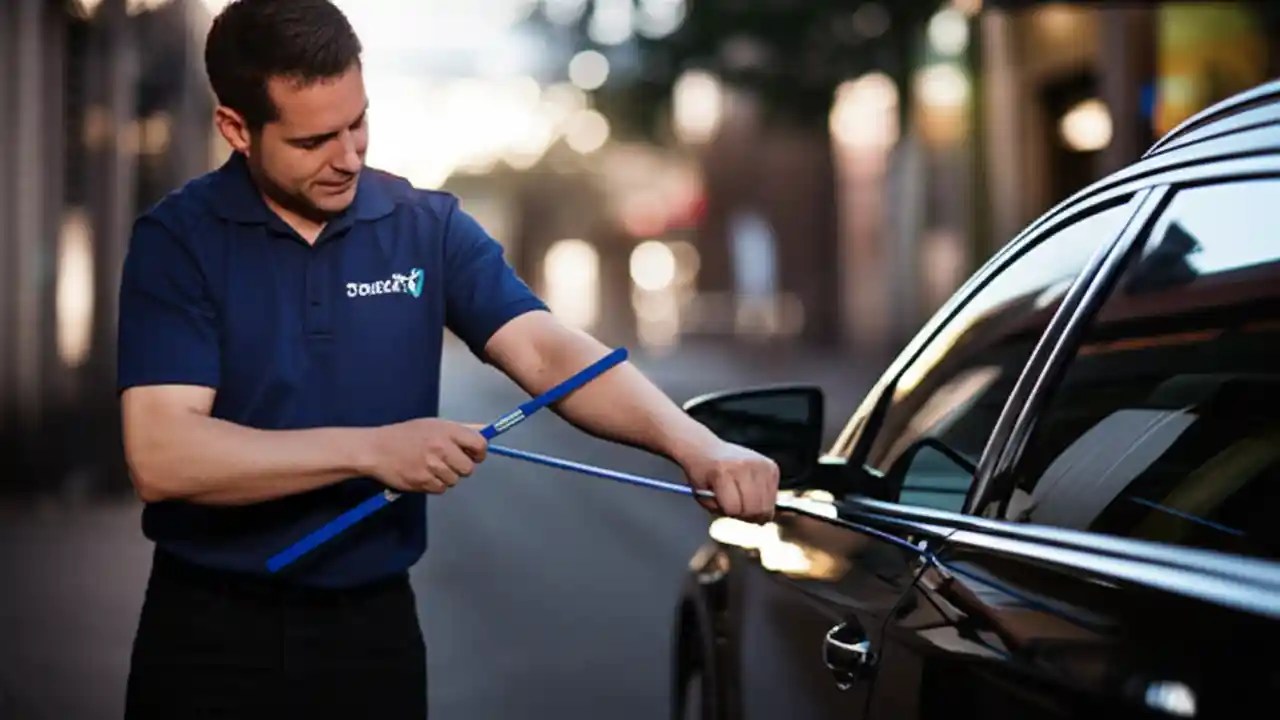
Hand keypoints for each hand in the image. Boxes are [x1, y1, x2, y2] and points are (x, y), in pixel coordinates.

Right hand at [365, 419, 486, 493]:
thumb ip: (459, 431)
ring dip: (446, 477)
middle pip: (468, 468)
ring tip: (430, 467)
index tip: (473, 455)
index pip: (479, 445)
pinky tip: (423, 474)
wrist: (376, 449)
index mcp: (447, 431)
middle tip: (448, 462)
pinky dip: (434, 485)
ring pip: (454, 480)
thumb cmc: (405, 435)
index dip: (479, 453)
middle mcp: (442, 448)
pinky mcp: (423, 482)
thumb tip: (484, 431)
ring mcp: (433, 466)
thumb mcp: (432, 425)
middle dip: (461, 467)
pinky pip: (440, 489)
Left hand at [681, 440, 779, 523]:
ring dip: (755, 509)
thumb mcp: (703, 497)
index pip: (734, 508)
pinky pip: (773, 495)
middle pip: (754, 508)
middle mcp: (744, 465)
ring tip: (743, 500)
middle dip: (744, 514)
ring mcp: (760, 464)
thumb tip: (757, 521)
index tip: (720, 503)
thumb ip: (724, 511)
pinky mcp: (771, 466)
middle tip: (735, 506)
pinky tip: (752, 492)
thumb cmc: (703, 476)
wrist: (707, 451)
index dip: (726, 511)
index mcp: (722, 472)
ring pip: (767, 505)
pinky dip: (764, 499)